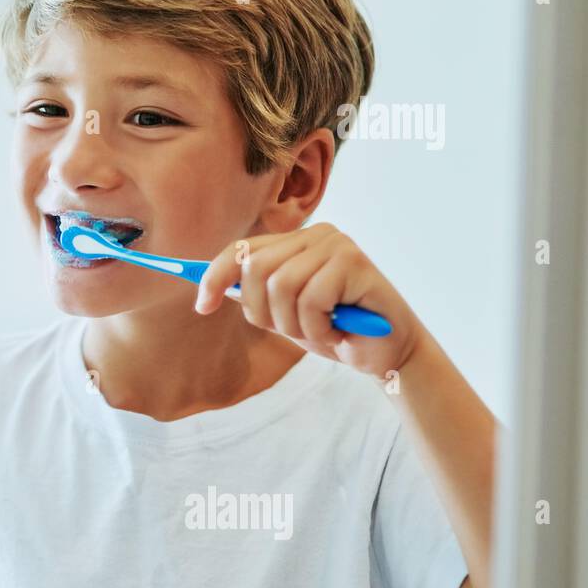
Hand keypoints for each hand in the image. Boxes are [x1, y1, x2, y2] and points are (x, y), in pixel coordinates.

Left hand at [195, 223, 423, 378]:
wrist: (385, 353)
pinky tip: (337, 331)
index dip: (215, 276)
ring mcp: (337, 245)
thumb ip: (255, 294)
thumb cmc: (336, 330)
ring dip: (293, 324)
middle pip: (255, 268)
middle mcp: (316, 234)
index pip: (241, 250)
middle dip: (262, 311)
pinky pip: (310, 300)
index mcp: (295, 241)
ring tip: (318, 331)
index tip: (202, 306)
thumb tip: (212, 286)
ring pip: (281, 286)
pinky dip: (317, 328)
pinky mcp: (355, 263)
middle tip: (290, 330)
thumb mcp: (284, 312)